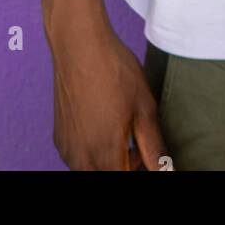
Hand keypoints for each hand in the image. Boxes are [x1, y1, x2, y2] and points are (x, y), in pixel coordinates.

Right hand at [51, 25, 171, 170]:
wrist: (79, 45)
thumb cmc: (113, 70)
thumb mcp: (144, 108)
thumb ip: (154, 147)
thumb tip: (165, 169)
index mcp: (105, 154)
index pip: (124, 179)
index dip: (140, 169)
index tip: (148, 158)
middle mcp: (81, 158)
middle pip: (108, 175)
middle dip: (127, 167)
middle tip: (140, 144)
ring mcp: (68, 149)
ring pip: (93, 169)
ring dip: (110, 160)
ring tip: (124, 131)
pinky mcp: (59, 138)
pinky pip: (79, 156)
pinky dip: (94, 150)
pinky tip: (104, 123)